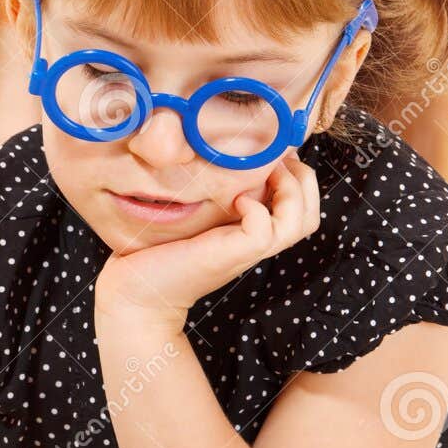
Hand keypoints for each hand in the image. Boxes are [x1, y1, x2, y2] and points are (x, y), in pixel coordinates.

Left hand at [95, 151, 319, 333]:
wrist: (137, 292)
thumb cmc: (159, 253)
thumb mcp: (195, 218)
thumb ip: (214, 198)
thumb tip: (224, 162)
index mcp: (252, 236)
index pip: (303, 211)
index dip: (300, 179)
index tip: (276, 155)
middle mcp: (255, 245)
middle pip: (310, 218)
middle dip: (304, 180)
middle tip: (277, 160)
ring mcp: (245, 252)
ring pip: (299, 222)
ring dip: (289, 190)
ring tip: (264, 174)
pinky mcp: (229, 255)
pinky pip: (264, 229)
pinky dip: (256, 208)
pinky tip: (235, 200)